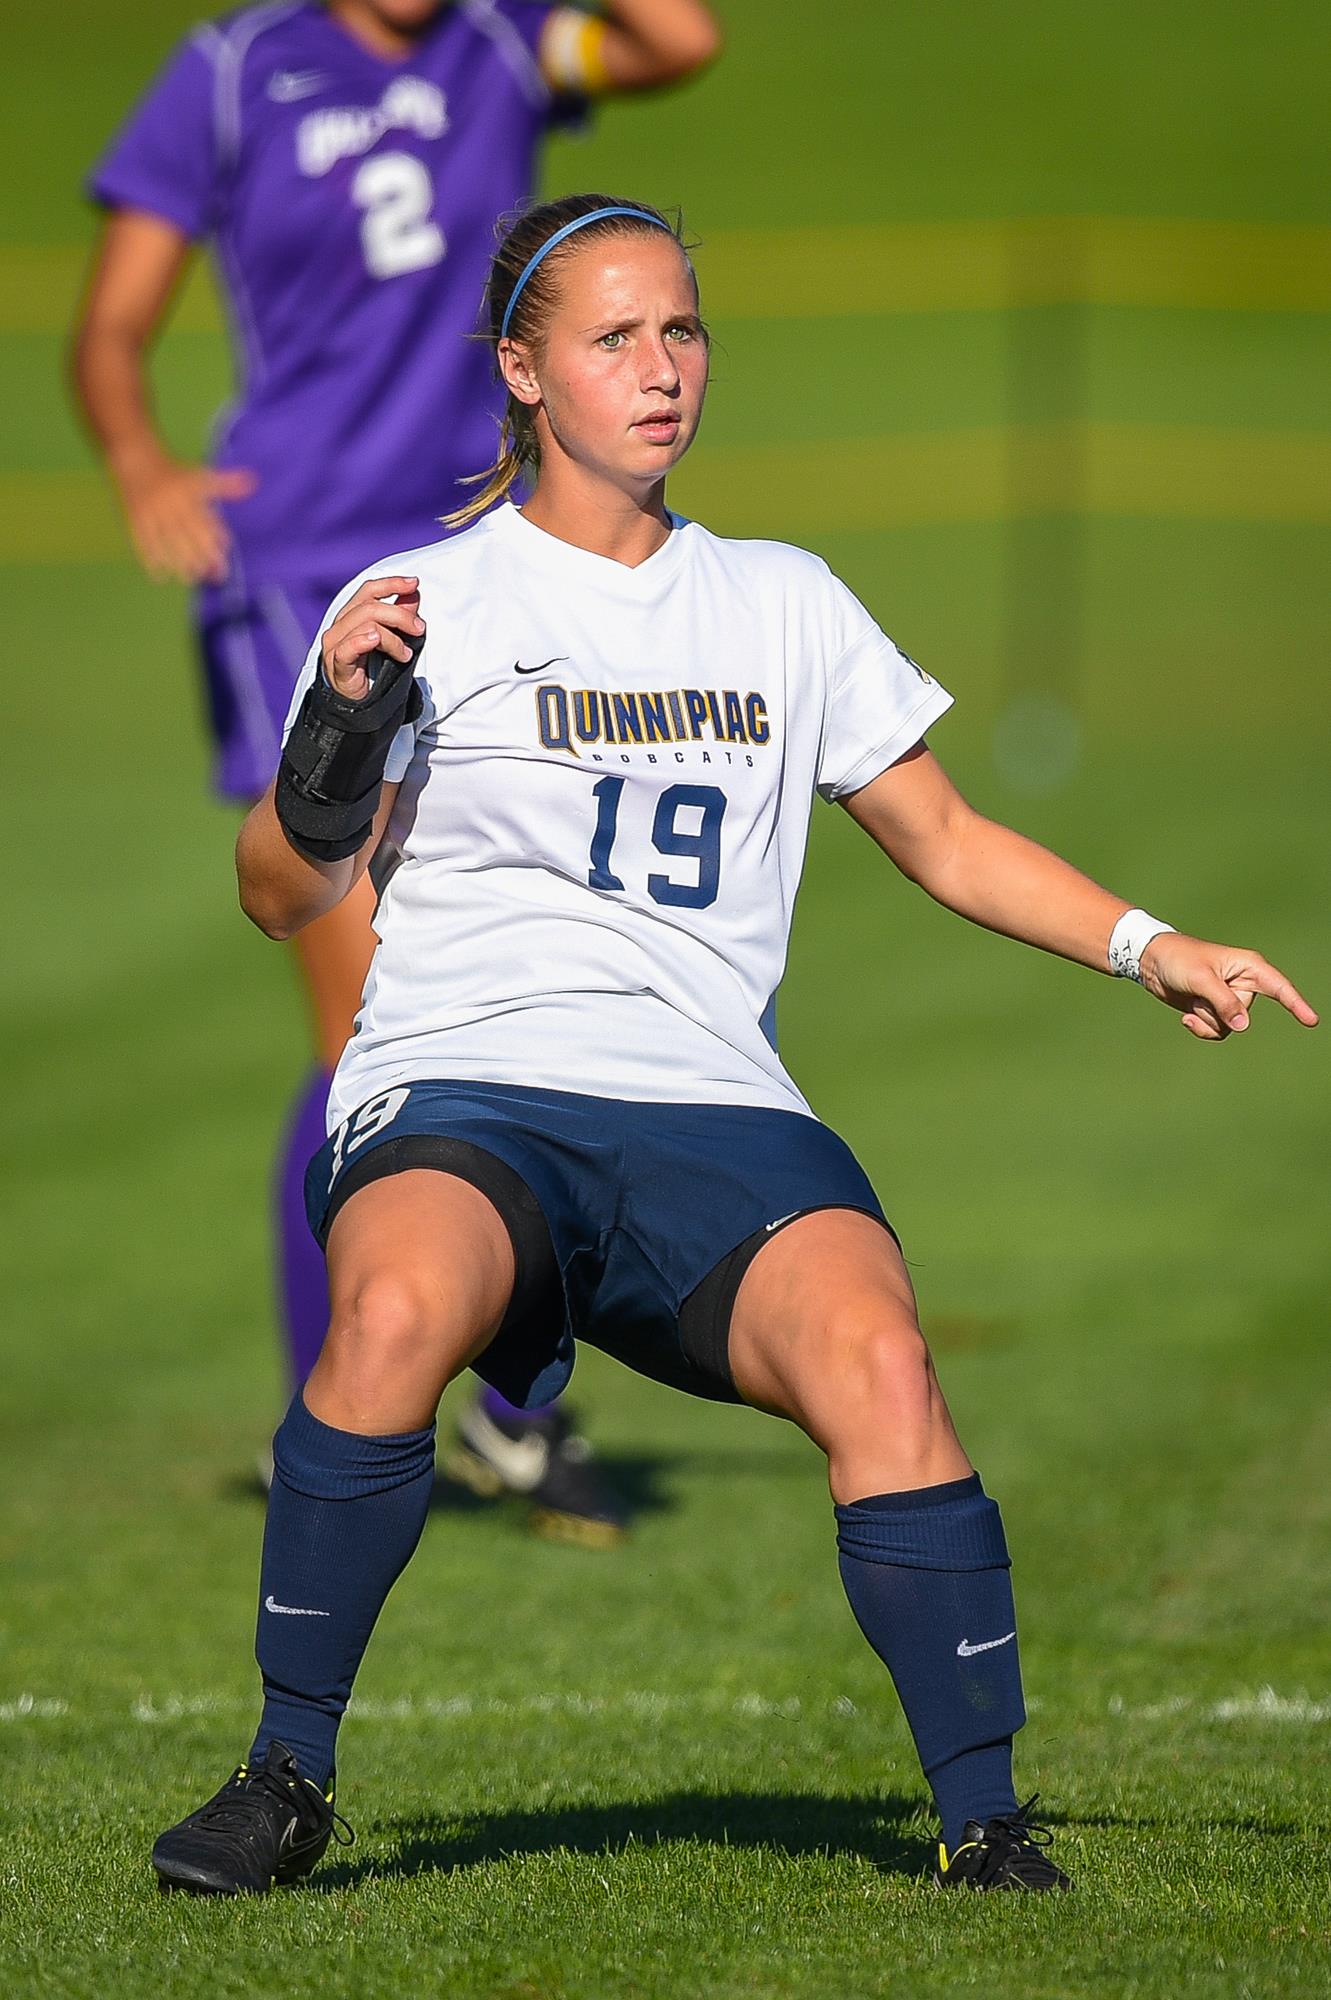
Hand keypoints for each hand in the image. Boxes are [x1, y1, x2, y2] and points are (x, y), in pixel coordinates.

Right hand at [115, 456, 256, 583]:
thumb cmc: (176, 474)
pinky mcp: (136, 521)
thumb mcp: (201, 476)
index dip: (216, 536)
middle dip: (202, 556)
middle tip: (215, 576)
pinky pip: (144, 544)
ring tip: (191, 579)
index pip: (205, 519)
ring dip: (179, 563)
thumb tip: (254, 481)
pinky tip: (161, 577)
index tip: (226, 551)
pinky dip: (152, 562)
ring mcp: (152, 515)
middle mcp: (171, 506)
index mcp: (188, 495)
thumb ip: (227, 484)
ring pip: (167, 542)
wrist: (137, 461)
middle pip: (188, 535)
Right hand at [320, 577, 422, 700]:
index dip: (391, 584)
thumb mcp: (392, 638)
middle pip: (370, 607)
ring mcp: (334, 644)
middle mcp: (340, 626)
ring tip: (405, 653)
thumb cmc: (372, 670)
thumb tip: (413, 594)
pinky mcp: (336, 664)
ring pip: (366, 626)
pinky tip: (376, 641)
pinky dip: (364, 642)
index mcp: (351, 615)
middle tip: (419, 629)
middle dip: (400, 615)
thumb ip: (400, 616)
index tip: (413, 583)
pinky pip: (348, 648)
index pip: (369, 591)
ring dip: (393, 638)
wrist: (358, 704)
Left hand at [1139, 933, 1318, 1040]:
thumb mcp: (1201, 980)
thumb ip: (1224, 1003)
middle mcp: (1243, 983)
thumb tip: (1243, 1026)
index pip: (1279, 987)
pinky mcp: (1215, 1010)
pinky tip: (1186, 1016)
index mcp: (1248, 966)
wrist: (1151, 962)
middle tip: (1199, 992)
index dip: (1296, 1004)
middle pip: (1244, 1014)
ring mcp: (1229, 998)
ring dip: (1208, 1020)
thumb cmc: (1178, 960)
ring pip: (1230, 1027)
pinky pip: (1218, 1031)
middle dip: (1219, 1011)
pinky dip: (1201, 1027)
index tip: (1312, 1021)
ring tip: (1192, 1002)